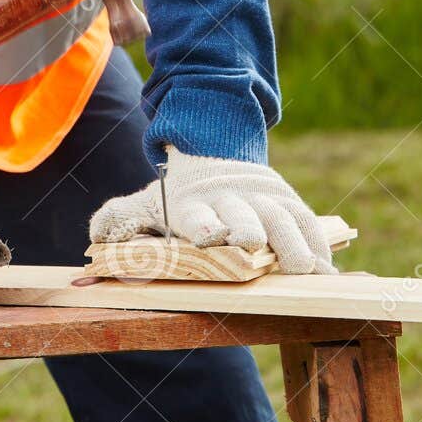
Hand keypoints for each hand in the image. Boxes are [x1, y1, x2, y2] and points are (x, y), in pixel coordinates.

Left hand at [89, 147, 333, 274]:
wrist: (216, 150)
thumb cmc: (179, 194)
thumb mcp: (147, 201)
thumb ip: (120, 217)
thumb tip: (94, 235)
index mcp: (192, 205)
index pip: (197, 217)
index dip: (205, 226)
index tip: (212, 238)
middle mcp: (230, 201)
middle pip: (245, 218)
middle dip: (250, 231)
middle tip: (256, 246)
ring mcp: (262, 200)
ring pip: (281, 220)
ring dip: (292, 245)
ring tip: (303, 270)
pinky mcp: (288, 202)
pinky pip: (307, 223)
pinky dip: (318, 246)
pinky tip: (326, 271)